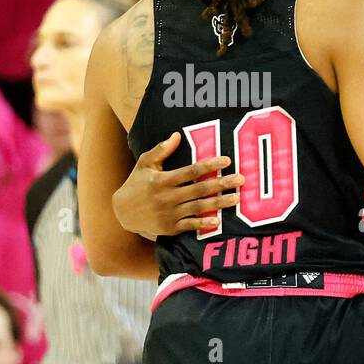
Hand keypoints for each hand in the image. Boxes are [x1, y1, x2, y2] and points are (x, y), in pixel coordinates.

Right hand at [111, 131, 243, 237]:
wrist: (122, 213)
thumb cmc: (135, 184)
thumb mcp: (144, 164)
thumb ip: (160, 150)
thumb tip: (177, 135)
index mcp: (163, 180)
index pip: (191, 171)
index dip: (210, 166)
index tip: (227, 160)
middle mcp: (168, 197)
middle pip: (200, 189)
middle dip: (222, 184)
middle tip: (241, 179)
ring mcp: (170, 213)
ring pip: (199, 207)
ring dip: (219, 203)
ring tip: (237, 198)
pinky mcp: (170, 227)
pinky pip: (190, 225)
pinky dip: (203, 223)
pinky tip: (218, 221)